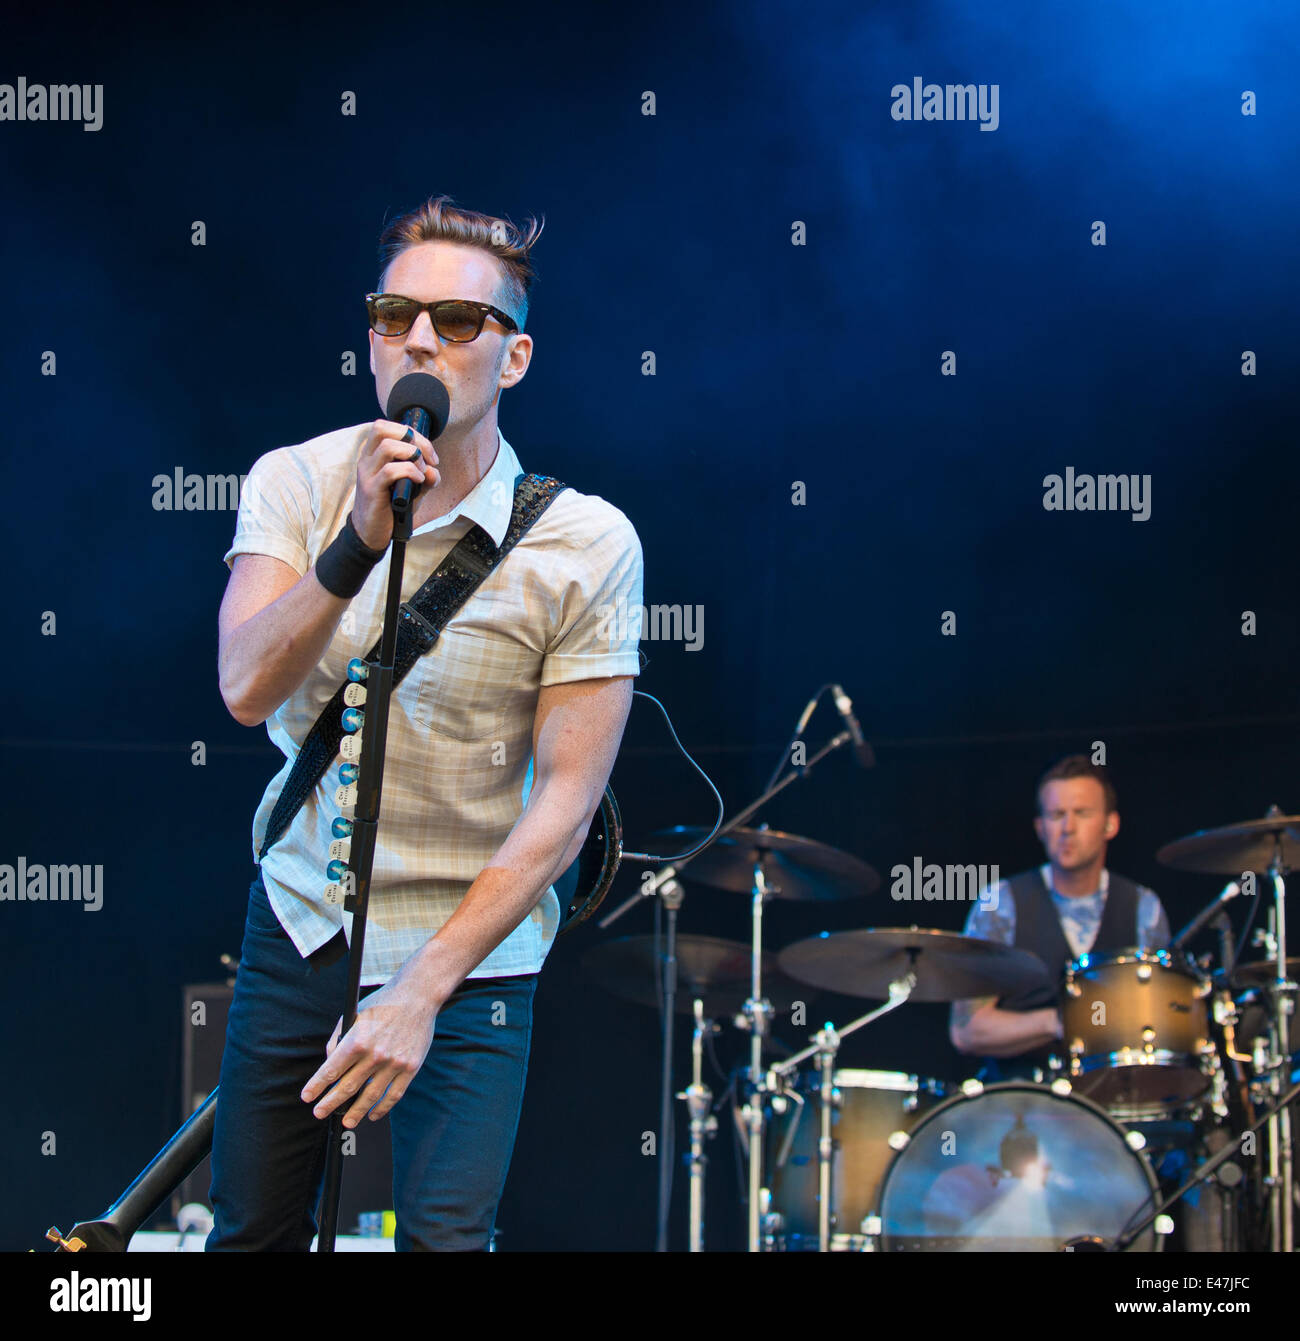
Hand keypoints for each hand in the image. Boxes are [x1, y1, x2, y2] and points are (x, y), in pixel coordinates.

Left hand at [300, 969, 438, 1127]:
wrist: (418, 997)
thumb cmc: (384, 1003)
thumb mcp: (355, 1014)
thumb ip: (338, 1038)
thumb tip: (329, 1062)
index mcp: (357, 1040)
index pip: (331, 1070)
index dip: (316, 1086)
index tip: (307, 1097)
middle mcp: (375, 1054)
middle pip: (347, 1087)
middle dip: (329, 1103)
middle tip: (319, 1113)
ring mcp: (394, 1063)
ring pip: (370, 1096)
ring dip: (356, 1112)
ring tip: (346, 1121)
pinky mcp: (410, 1068)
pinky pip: (394, 1095)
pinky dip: (382, 1108)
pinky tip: (373, 1114)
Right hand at [351, 419, 439, 550]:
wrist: (372, 533)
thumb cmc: (391, 507)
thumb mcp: (413, 490)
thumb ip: (425, 478)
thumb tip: (434, 471)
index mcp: (373, 455)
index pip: (386, 427)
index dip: (411, 433)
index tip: (430, 454)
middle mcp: (367, 460)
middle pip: (381, 428)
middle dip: (413, 437)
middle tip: (428, 457)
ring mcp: (367, 474)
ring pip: (387, 447)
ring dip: (412, 455)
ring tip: (421, 472)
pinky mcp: (371, 490)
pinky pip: (390, 471)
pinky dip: (410, 471)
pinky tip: (417, 481)